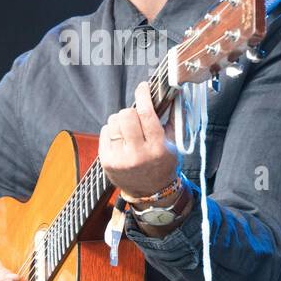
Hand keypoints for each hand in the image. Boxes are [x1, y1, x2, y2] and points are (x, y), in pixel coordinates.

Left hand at [100, 80, 181, 199]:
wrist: (150, 193)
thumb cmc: (163, 163)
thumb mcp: (174, 143)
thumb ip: (174, 117)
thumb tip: (176, 93)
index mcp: (157, 148)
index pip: (146, 114)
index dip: (143, 95)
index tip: (143, 87)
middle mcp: (138, 154)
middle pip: (126, 114)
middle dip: (131, 111)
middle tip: (137, 118)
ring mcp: (120, 159)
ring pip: (113, 121)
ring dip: (121, 121)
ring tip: (129, 131)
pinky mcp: (107, 161)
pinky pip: (104, 131)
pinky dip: (112, 131)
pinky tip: (120, 140)